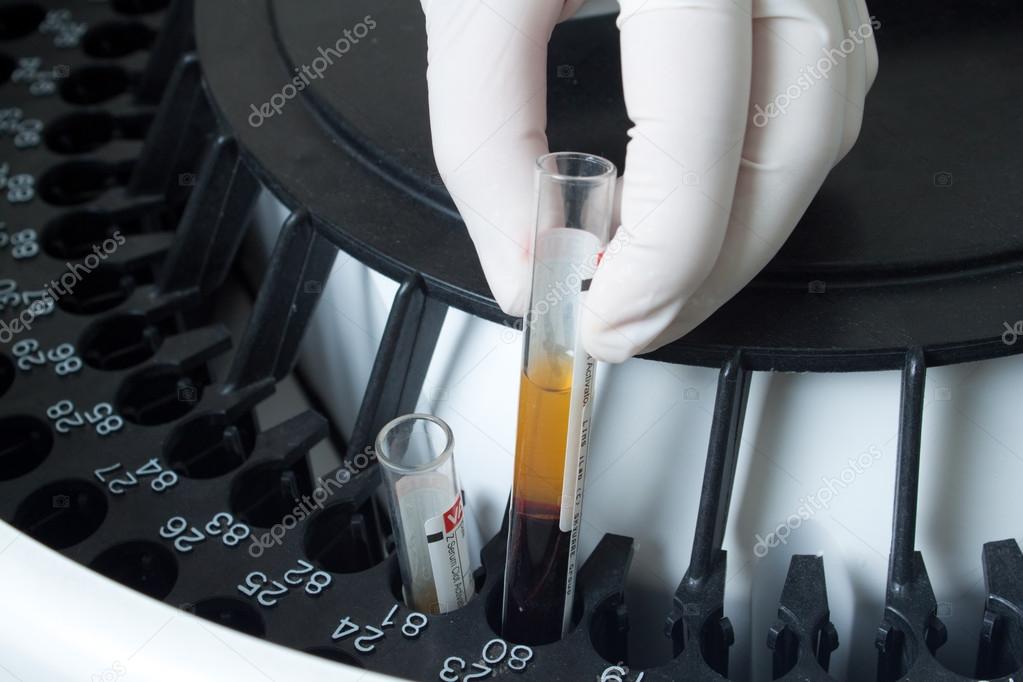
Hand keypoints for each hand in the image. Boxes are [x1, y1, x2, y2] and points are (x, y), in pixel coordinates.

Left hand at [421, 0, 877, 361]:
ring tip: (660, 277)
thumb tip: (527, 260)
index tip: (610, 317)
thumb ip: (484, 140)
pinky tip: (702, 197)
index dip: (665, 255)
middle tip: (634, 321)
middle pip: (798, 143)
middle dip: (714, 265)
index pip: (708, 126)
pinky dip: (764, 165)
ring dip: (746, 227)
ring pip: (826, 124)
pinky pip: (823, 85)